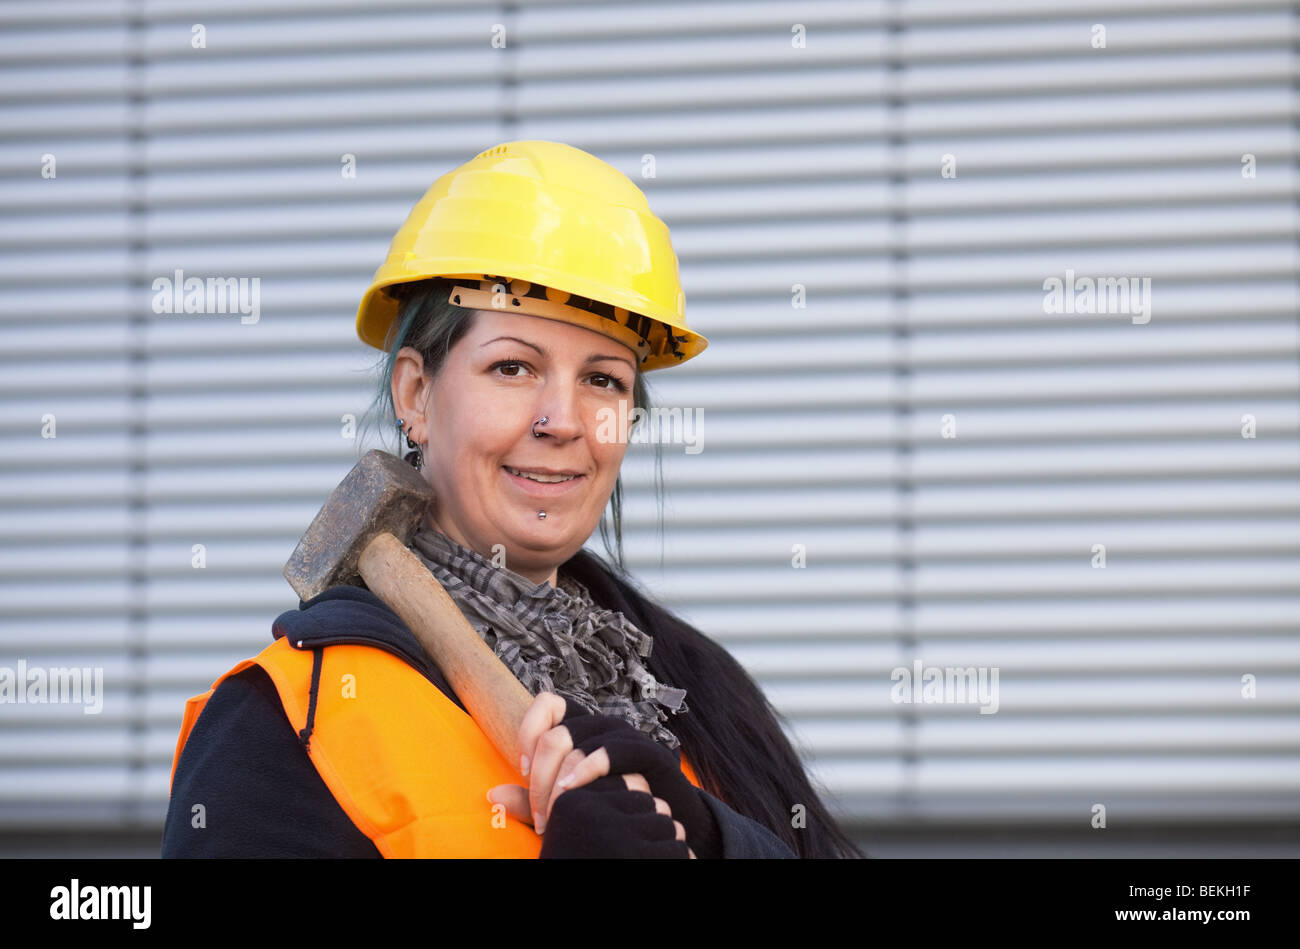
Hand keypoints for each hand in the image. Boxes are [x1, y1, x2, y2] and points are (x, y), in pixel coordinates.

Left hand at [486, 692, 715, 856]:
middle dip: (538, 779)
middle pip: (554, 734)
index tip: (521, 771)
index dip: (528, 731)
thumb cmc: (608, 805)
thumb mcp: (562, 801)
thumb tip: (492, 793)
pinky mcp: (646, 751)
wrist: (661, 819)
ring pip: (576, 744)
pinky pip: (612, 749)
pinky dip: (587, 770)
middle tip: (539, 816)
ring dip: (557, 783)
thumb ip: (529, 798)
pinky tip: (574, 792)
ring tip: (554, 814)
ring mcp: (624, 734)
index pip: (547, 702)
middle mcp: (599, 722)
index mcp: (579, 725)